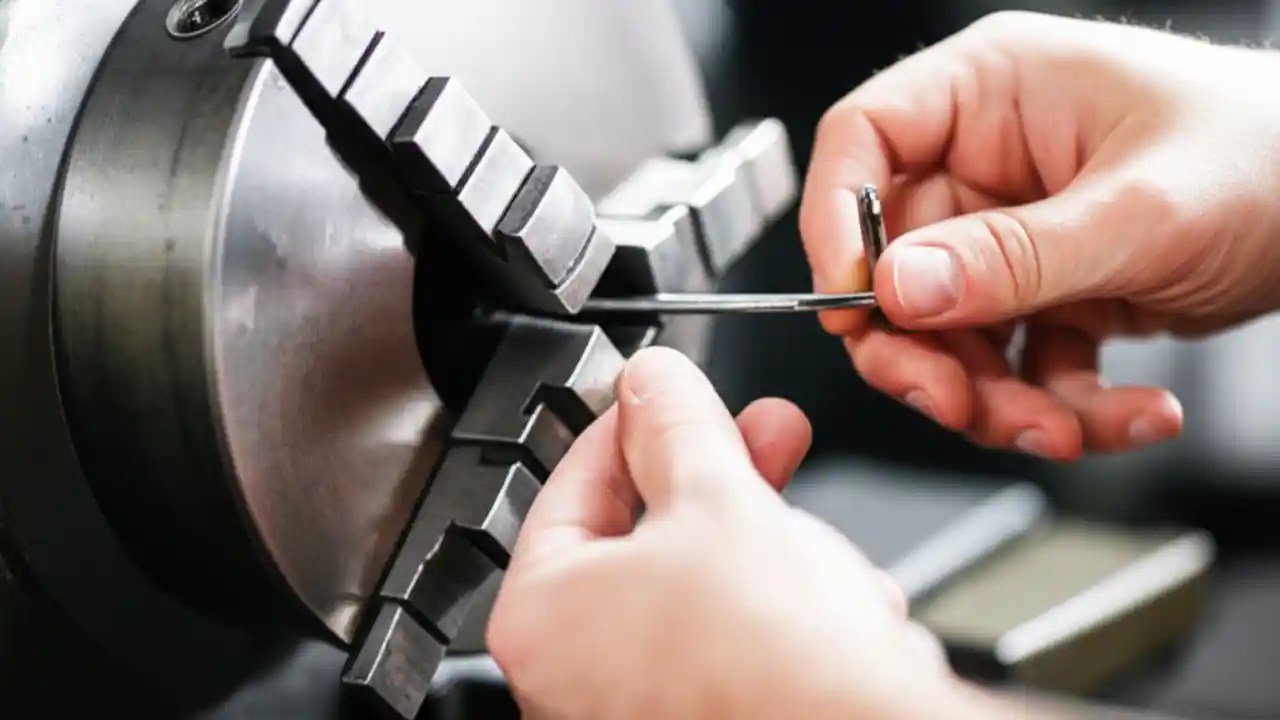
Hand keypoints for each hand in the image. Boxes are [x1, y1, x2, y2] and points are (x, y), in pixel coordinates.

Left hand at [487, 348, 963, 719]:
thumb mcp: (717, 495)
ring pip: (702, 587)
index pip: (572, 487)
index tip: (669, 398)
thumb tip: (654, 383)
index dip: (634, 424)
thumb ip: (674, 422)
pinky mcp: (704, 719)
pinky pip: (736, 642)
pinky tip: (837, 600)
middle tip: (759, 436)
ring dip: (768, 548)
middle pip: (643, 536)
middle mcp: (572, 680)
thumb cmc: (774, 663)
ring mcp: (636, 709)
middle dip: (720, 480)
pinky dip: (784, 612)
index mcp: (542, 621)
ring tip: (819, 541)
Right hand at [801, 11, 1279, 458]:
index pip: (863, 139)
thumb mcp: (1140, 209)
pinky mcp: (1048, 293)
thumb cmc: (1275, 153)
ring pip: (949, 333)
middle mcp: (988, 160)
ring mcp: (1015, 232)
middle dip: (924, 349)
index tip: (854, 304)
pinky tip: (1127, 414)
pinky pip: (1014, 364)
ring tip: (1067, 427)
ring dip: (998, 399)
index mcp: (992, 91)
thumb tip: (899, 289)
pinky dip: (1060, 406)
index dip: (838, 224)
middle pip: (895, 263)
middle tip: (954, 401)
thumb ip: (1013, 257)